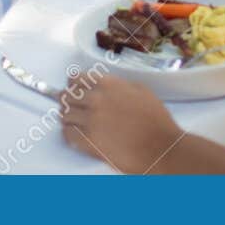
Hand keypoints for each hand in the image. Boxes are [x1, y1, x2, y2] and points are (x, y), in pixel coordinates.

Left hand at [60, 72, 181, 172]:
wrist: (159, 147)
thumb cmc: (156, 119)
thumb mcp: (142, 91)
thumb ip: (120, 85)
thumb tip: (106, 87)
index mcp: (109, 85)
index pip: (78, 78)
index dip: (73, 82)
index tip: (73, 86)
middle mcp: (96, 100)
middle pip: (67, 95)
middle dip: (67, 99)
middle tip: (71, 105)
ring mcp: (90, 121)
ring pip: (64, 114)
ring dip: (68, 116)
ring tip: (74, 121)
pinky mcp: (88, 142)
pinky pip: (67, 134)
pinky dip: (68, 133)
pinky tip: (75, 135)